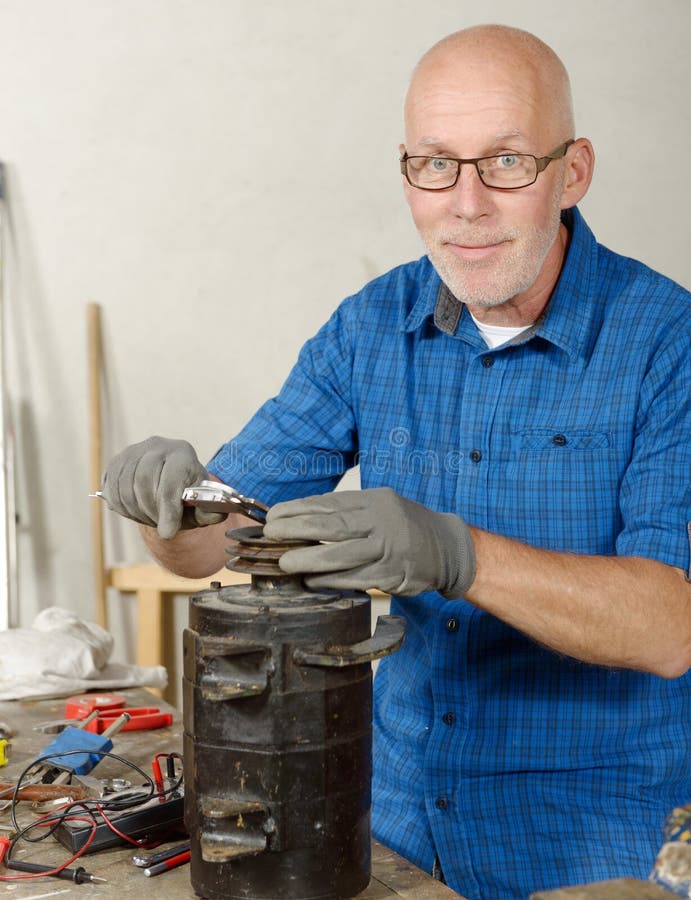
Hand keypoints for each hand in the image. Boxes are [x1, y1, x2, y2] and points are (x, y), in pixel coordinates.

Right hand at [101, 436, 224, 538]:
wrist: (170, 483)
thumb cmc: (188, 495)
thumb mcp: (202, 505)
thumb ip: (210, 511)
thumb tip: (216, 513)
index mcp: (182, 453)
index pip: (170, 480)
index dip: (168, 509)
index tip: (168, 533)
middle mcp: (157, 446)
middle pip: (144, 481)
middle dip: (151, 511)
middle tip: (159, 524)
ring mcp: (134, 451)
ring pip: (125, 487)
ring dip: (136, 511)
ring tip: (150, 517)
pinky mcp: (117, 461)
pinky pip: (111, 488)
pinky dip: (122, 507)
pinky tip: (136, 510)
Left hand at [263, 487, 475, 596]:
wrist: (447, 546)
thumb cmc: (404, 526)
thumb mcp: (380, 507)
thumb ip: (348, 512)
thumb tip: (302, 518)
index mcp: (374, 501)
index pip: (329, 503)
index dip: (298, 509)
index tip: (273, 516)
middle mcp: (381, 521)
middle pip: (333, 525)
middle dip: (298, 529)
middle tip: (271, 535)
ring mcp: (388, 548)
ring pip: (343, 553)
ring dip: (310, 559)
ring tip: (285, 563)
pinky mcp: (392, 574)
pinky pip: (356, 578)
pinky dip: (331, 580)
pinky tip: (311, 582)